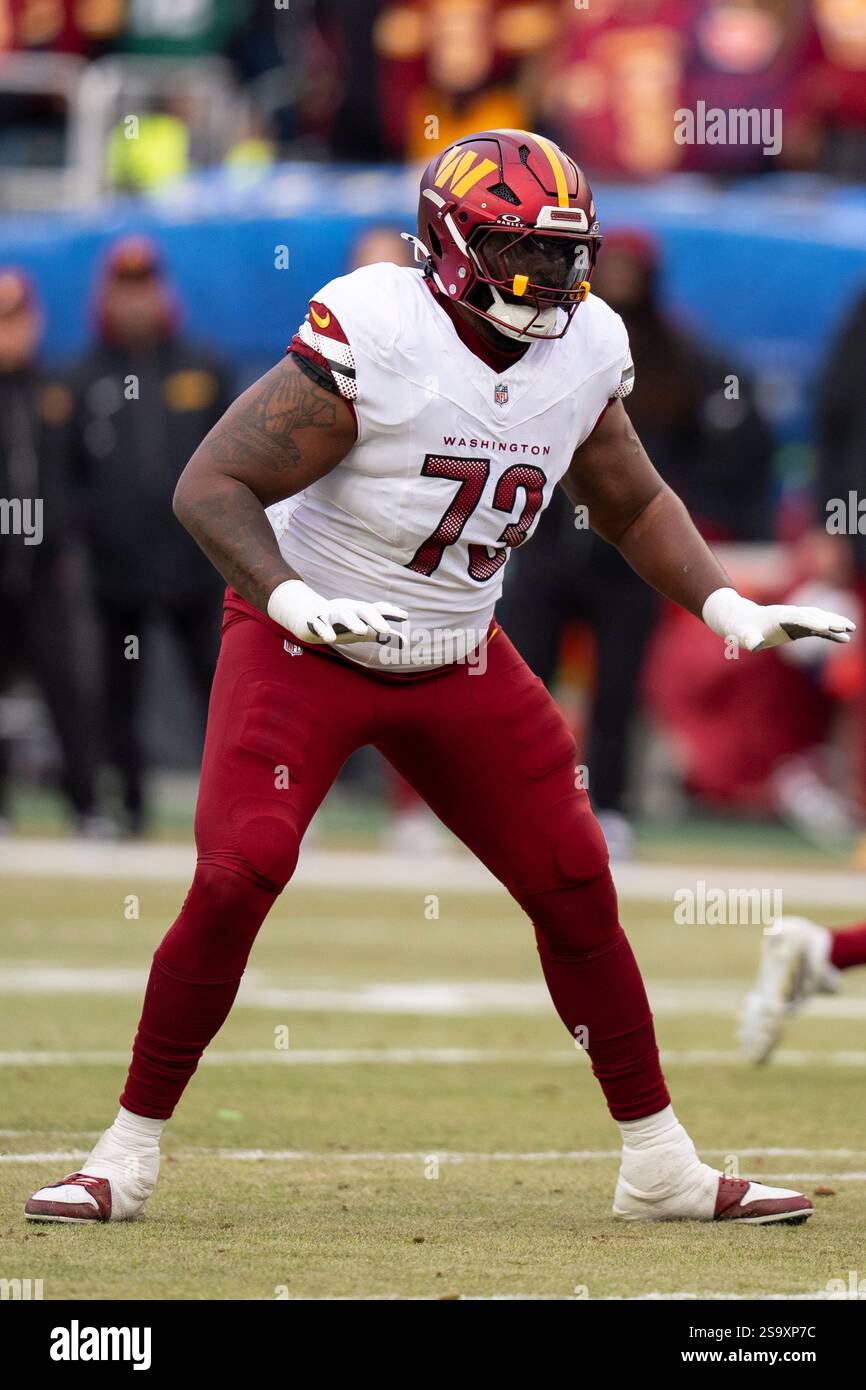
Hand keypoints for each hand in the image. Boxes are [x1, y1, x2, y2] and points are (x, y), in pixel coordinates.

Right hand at [267, 579, 407, 645]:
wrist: (308, 618)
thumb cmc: (341, 624)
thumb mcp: (363, 629)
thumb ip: (382, 635)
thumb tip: (405, 642)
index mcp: (359, 611)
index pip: (377, 609)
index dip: (390, 612)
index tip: (405, 617)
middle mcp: (347, 609)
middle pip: (362, 609)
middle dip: (374, 618)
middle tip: (386, 630)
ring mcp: (330, 613)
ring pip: (342, 614)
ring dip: (352, 621)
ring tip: (361, 632)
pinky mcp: (314, 620)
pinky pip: (320, 624)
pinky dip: (325, 630)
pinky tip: (331, 639)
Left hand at [702, 586, 854, 652]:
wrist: (742, 620)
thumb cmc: (741, 629)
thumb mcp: (742, 635)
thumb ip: (749, 639)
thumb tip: (755, 645)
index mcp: (778, 615)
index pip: (798, 617)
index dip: (811, 622)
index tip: (825, 628)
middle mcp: (790, 614)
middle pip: (813, 615)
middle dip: (830, 620)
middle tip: (846, 626)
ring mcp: (796, 619)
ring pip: (819, 619)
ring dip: (835, 623)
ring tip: (851, 629)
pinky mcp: (798, 627)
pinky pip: (817, 629)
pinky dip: (830, 633)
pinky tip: (844, 638)